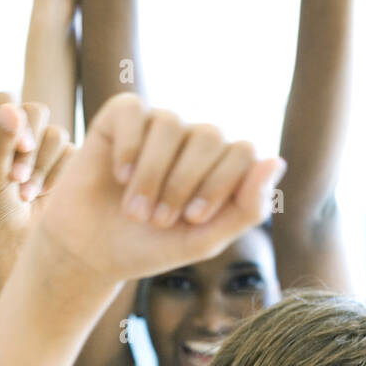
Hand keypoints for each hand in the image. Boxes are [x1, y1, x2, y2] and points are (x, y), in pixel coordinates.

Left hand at [0, 93, 72, 243]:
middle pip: (36, 111)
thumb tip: (12, 108)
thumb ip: (0, 141)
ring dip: (42, 167)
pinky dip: (58, 176)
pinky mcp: (65, 163)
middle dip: (31, 145)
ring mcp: (42, 147)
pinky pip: (72, 154)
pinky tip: (44, 196)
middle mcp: (16, 134)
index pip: (6, 99)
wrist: (17, 246)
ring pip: (56, 134)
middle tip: (18, 178)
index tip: (18, 146)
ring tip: (26, 195)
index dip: (15, 118)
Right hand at [32, 94, 284, 290]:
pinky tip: (118, 177)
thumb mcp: (203, 240)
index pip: (241, 152)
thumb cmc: (148, 247)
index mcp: (219, 165)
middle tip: (159, 220)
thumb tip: (276, 161)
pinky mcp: (120, 117)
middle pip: (209, 136)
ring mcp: (157, 125)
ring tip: (134, 210)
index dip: (219, 184)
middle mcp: (192, 139)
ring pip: (171, 125)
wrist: (89, 253)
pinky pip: (135, 111)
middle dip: (184, 183)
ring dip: (152, 174)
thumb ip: (247, 208)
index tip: (191, 219)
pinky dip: (128, 148)